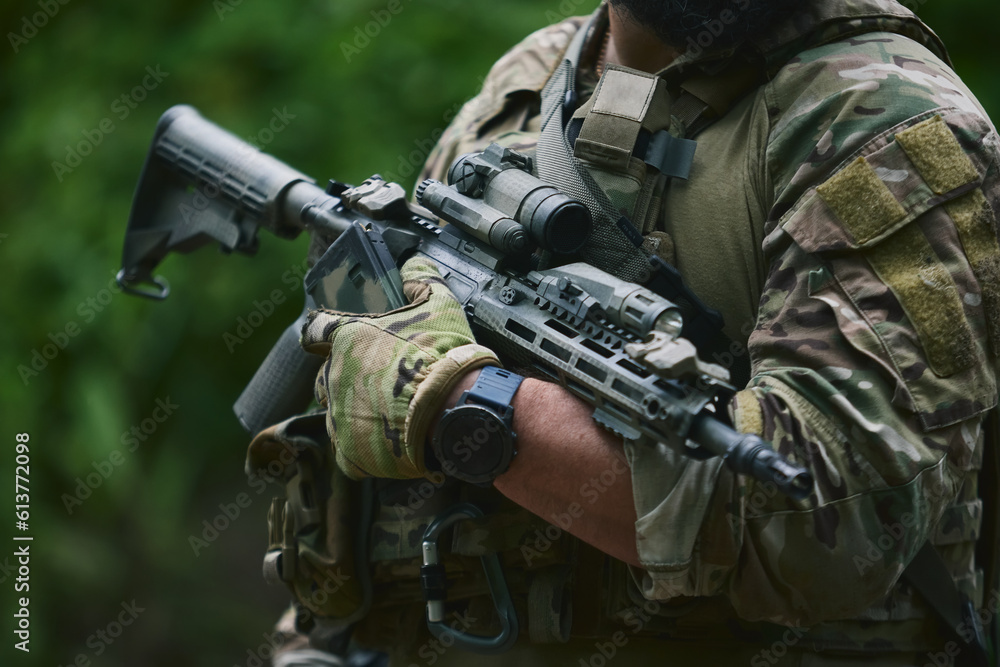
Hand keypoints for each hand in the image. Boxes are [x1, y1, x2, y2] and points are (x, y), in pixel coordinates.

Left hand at [300, 256, 499, 478]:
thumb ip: (422, 280)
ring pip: (336, 411)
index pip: (316, 329)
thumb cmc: (444, 358)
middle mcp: (335, 376)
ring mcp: (339, 416)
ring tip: (387, 412)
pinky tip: (387, 440)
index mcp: (349, 339)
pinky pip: (348, 449)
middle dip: (345, 376)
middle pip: (325, 375)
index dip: (323, 331)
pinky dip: (364, 445)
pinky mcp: (350, 451)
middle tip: (379, 379)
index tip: (329, 335)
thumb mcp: (440, 305)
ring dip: (354, 410)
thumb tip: (414, 263)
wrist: (454, 410)